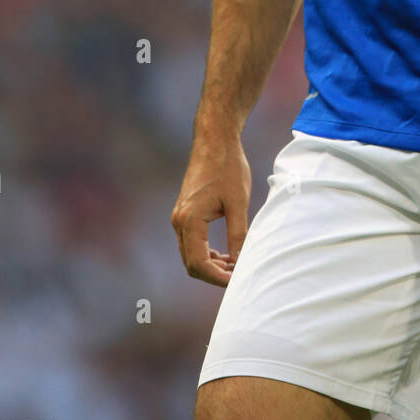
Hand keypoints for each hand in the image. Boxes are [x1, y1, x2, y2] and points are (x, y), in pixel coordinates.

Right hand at [171, 136, 251, 284]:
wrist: (215, 139)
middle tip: (239, 277)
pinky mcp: (185, 212)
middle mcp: (179, 221)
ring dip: (210, 265)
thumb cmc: (228, 167)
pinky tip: (227, 253)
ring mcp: (180, 216)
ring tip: (236, 267)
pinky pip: (192, 242)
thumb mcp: (238, 202)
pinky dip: (207, 253)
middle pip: (191, 263)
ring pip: (190, 254)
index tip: (238, 280)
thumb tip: (241, 261)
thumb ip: (238, 234)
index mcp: (189, 220)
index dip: (218, 278)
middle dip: (214, 275)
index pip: (199, 263)